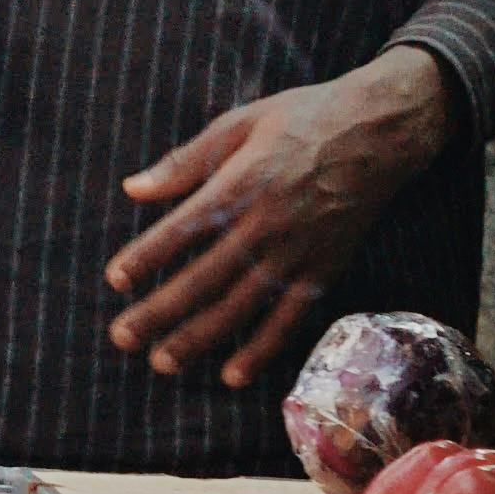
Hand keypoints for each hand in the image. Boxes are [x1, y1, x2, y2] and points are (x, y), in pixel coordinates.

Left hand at [106, 48, 450, 388]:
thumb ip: (185, 161)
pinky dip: (261, 349)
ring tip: (162, 362)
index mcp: (240, 185)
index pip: (182, 230)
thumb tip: (133, 189)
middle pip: (204, 278)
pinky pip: (289, 319)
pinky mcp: (323, 271)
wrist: (378, 133)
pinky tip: (233, 374)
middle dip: (159, 311)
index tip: (115, 280)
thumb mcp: (239, 123)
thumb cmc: (303, 119)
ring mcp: (297, 254)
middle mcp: (266, 226)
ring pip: (240, 306)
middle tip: (122, 337)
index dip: (146, 257)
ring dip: (199, 338)